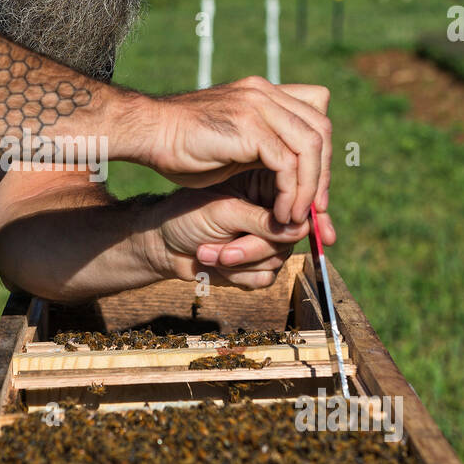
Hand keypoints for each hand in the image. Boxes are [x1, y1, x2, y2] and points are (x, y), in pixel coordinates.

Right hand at [144, 77, 331, 224]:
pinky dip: (291, 192)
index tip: (315, 190)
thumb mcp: (234, 145)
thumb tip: (293, 176)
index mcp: (263, 93)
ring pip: (310, 147)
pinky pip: (287, 163)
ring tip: (296, 217)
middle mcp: (265, 93)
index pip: (316, 113)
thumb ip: (264, 150)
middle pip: (321, 130)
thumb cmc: (182, 147)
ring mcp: (258, 105)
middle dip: (323, 174)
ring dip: (309, 188)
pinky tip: (279, 213)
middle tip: (317, 211)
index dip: (322, 153)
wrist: (149, 133)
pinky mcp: (249, 126)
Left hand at [146, 170, 336, 290]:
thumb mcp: (224, 212)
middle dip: (254, 248)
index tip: (288, 228)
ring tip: (207, 252)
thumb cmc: (187, 216)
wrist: (161, 245)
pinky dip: (237, 275)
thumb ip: (262, 221)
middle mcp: (271, 212)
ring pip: (278, 260)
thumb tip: (301, 228)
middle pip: (290, 236)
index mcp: (266, 185)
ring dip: (240, 262)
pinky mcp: (257, 264)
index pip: (298, 200)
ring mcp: (265, 240)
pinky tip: (214, 263)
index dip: (300, 216)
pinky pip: (265, 278)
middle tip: (225, 251)